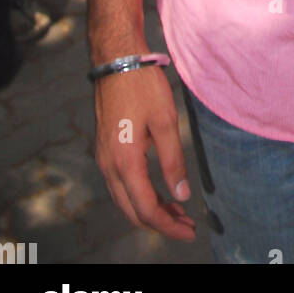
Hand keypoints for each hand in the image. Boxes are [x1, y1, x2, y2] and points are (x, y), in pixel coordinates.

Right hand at [94, 66, 195, 240]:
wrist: (116, 60)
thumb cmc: (143, 86)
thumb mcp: (165, 121)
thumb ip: (173, 161)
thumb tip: (182, 195)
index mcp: (125, 162)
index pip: (146, 209)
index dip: (168, 226)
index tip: (189, 232)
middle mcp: (109, 166)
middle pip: (132, 211)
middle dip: (160, 223)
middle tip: (187, 225)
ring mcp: (103, 158)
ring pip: (124, 199)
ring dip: (149, 210)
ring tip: (178, 211)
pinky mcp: (105, 149)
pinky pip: (120, 185)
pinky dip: (140, 195)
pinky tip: (159, 191)